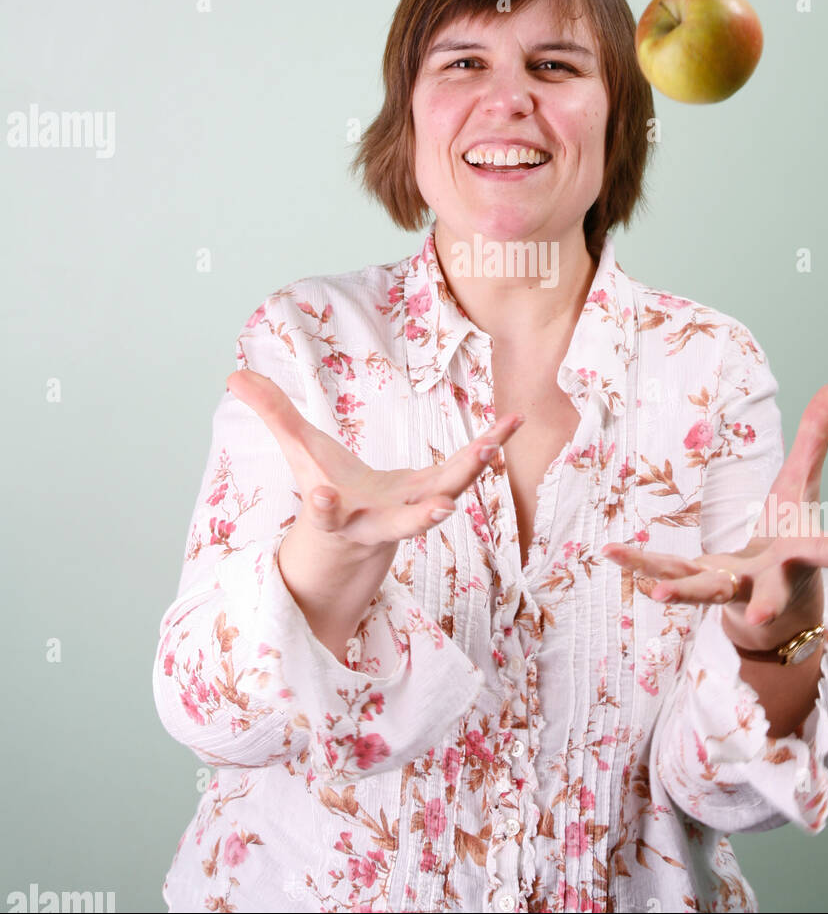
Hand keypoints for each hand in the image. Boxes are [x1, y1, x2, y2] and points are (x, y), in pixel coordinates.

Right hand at [225, 369, 524, 546]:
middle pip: (402, 522)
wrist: (356, 538)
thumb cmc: (326, 490)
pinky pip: (467, 471)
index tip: (322, 497)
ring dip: (470, 472)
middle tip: (442, 508)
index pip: (325, 512)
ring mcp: (413, 510)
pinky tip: (509, 426)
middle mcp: (378, 521)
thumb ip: (271, 413)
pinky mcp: (439, 492)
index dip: (323, 506)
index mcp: (336, 513)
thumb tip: (233, 374)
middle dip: (421, 517)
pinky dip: (487, 448)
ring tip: (492, 448)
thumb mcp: (297, 454)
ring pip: (445, 494)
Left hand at [602, 383, 827, 647]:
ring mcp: (730, 589)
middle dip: (769, 600)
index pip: (821, 551)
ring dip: (682, 593)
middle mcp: (766, 579)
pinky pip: (668, 574)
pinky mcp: (699, 586)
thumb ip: (815, 438)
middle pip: (770, 588)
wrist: (778, 605)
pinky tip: (611, 553)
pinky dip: (641, 564)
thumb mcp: (803, 485)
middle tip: (766, 611)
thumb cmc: (790, 537)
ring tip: (658, 596)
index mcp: (796, 554)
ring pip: (706, 593)